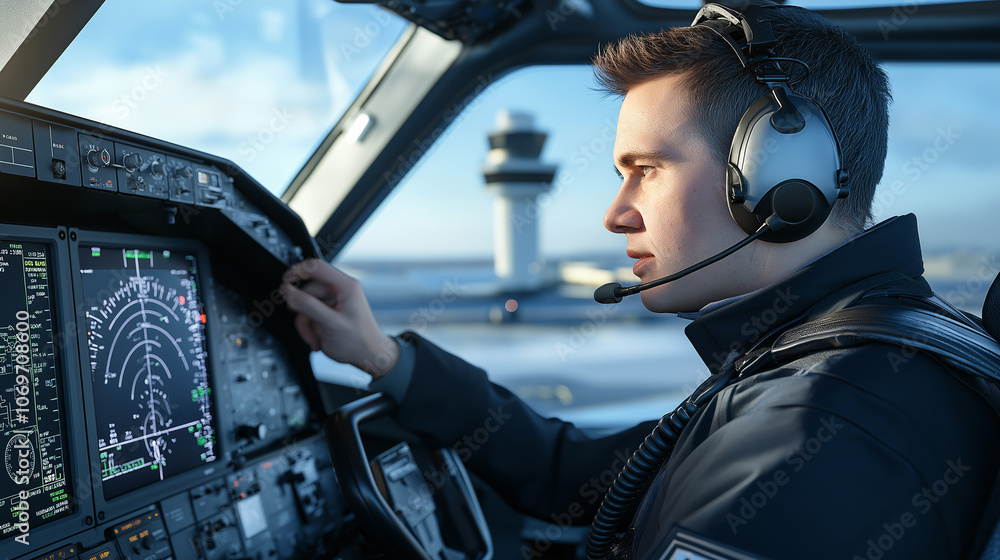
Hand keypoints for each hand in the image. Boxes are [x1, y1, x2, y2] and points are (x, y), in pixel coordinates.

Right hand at [280, 259, 399, 378]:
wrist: (369, 357)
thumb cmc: (359, 342)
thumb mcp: (331, 323)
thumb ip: (308, 306)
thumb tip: (288, 291)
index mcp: (346, 286)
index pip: (317, 267)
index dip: (298, 271)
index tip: (285, 282)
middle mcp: (341, 291)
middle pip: (308, 289)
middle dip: (302, 310)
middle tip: (303, 323)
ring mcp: (334, 302)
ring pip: (306, 304)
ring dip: (305, 323)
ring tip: (313, 338)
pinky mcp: (329, 312)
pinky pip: (310, 314)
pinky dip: (309, 328)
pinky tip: (316, 339)